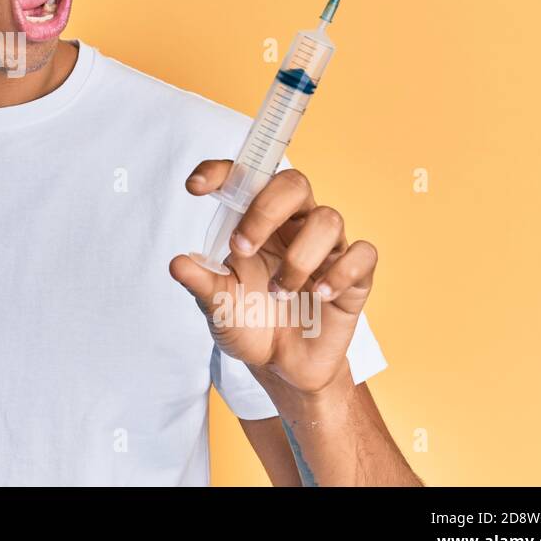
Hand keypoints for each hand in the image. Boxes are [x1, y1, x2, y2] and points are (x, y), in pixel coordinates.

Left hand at [168, 160, 378, 394]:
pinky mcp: (354, 277)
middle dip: (266, 211)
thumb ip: (201, 282)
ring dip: (298, 257)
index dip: (223, 172)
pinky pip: (363, 254)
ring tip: (280, 293)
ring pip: (328, 219)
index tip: (195, 187)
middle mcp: (293, 227)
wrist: (280, 367)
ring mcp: (326, 249)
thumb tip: (178, 264)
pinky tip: (320, 296)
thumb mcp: (217, 305)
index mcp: (257, 222)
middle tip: (243, 249)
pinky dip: (341, 273)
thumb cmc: (249, 323)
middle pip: (294, 184)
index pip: (247, 178)